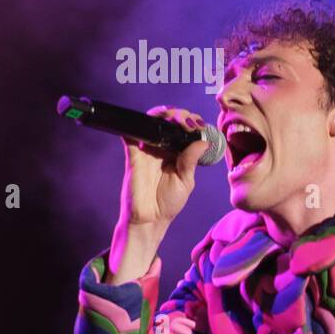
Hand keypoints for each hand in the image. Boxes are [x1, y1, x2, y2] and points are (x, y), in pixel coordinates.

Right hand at [106, 106, 211, 282]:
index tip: (200, 126)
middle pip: (170, 121)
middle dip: (180, 115)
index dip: (193, 123)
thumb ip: (191, 161)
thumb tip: (203, 141)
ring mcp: (147, 149)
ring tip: (174, 120)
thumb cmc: (168, 202)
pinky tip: (150, 123)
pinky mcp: (133, 154)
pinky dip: (137, 125)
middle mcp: (163, 148)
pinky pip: (131, 134)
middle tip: (188, 123)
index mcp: (179, 153)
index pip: (186, 130)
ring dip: (163, 114)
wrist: (149, 219)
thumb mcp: (186, 181)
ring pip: (152, 122)